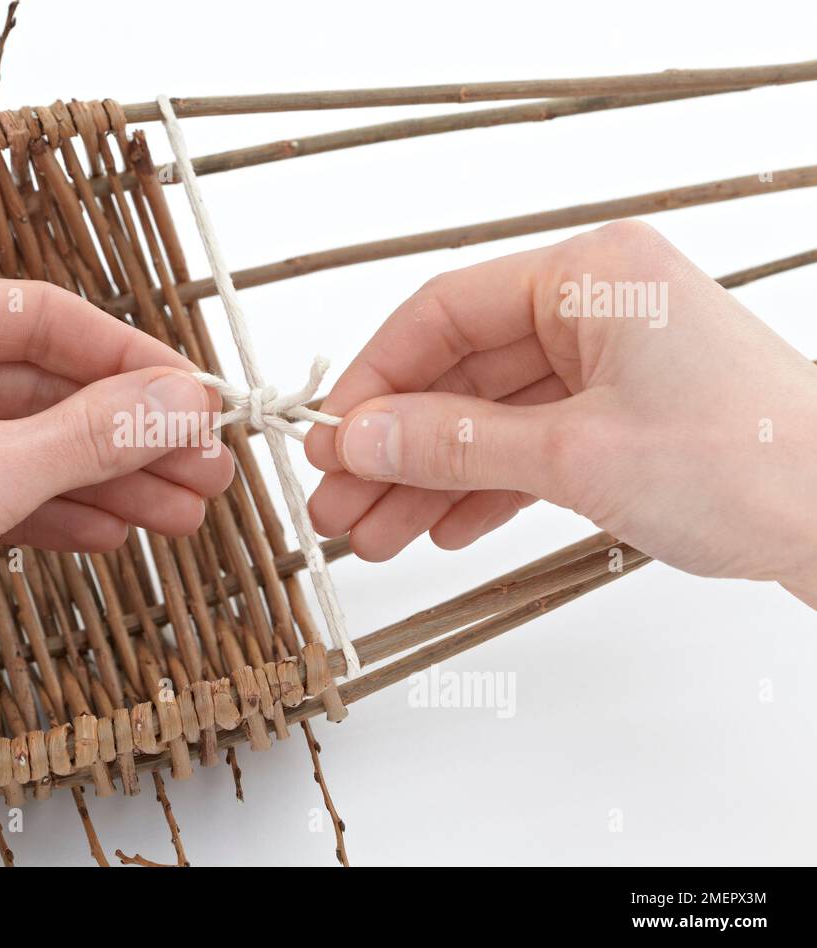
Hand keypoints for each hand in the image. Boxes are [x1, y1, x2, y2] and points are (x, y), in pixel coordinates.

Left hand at [0, 276, 230, 863]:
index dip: (133, 362)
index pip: (45, 318)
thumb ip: (93, 435)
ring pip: (23, 444)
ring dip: (102, 480)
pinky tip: (111, 534)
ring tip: (179, 513)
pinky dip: (51, 511)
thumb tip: (184, 403)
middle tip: (204, 468)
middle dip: (127, 435)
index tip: (198, 400)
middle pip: (42, 387)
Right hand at [305, 221, 816, 606]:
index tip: (330, 439)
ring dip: (430, 478)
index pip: (443, 313)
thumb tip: (361, 438)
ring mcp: (612, 365)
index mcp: (590, 275)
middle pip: (460, 372)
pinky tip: (442, 528)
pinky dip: (485, 488)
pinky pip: (530, 446)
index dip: (375, 380)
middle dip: (396, 446)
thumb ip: (455, 443)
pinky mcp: (625, 417)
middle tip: (339, 504)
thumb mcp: (576, 454)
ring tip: (375, 534)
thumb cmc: (754, 463)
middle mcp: (597, 307)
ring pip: (490, 417)